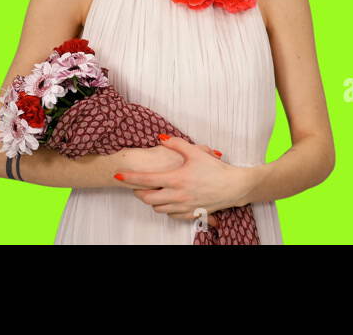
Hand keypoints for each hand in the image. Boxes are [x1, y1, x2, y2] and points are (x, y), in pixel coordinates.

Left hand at [113, 136, 249, 225]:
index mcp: (176, 179)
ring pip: (158, 208)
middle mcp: (177, 195)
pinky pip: (171, 215)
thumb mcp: (196, 152)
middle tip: (136, 186)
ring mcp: (184, 206)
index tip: (118, 175)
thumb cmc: (216, 169)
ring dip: (152, 201)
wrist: (234, 186)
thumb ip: (177, 144)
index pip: (146, 179)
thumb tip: (161, 138)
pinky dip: (166, 209)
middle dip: (138, 192)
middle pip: (148, 198)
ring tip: (152, 192)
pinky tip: (168, 201)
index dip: (130, 177)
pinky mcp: (191, 213)